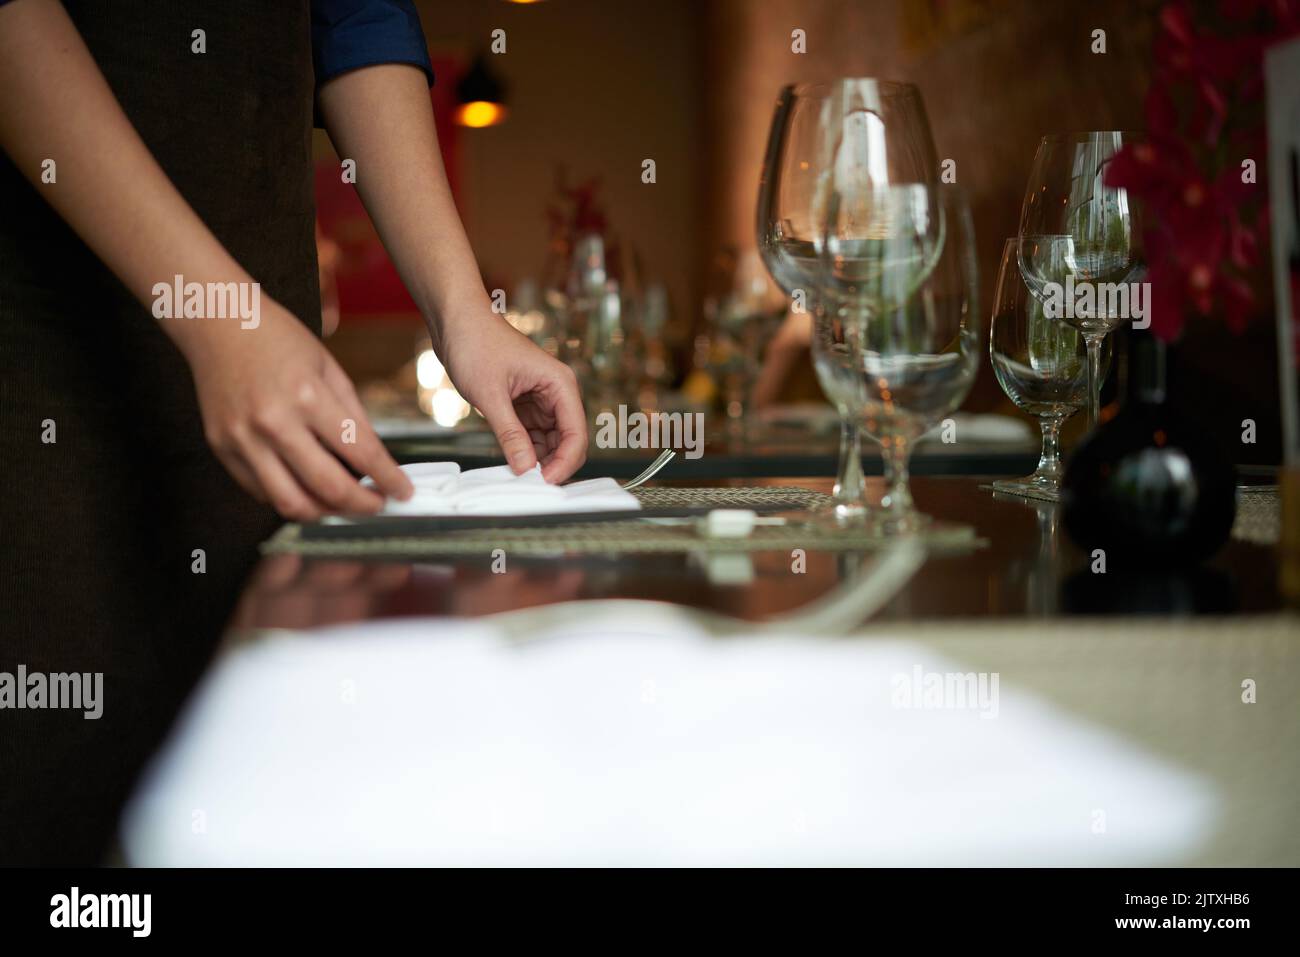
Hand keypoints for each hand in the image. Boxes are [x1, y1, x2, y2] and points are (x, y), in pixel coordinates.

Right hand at [186, 303, 413, 520]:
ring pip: (290, 503)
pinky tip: (307, 488)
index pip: (360, 453)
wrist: (217, 321)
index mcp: (307, 395)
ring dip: (325, 513)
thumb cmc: (278, 339)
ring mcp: (242, 439)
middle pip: (327, 487)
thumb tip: (376, 462)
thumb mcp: (330, 369)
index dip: (388, 479)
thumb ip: (354, 417)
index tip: (403, 492)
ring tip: (343, 506)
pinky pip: (261, 492)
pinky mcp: (221, 449)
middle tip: (378, 506)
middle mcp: (273, 422)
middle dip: (362, 506)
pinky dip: (290, 497)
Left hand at [441, 314, 587, 481]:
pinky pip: (531, 435)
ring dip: (536, 460)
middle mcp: (556, 393)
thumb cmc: (475, 343)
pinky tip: (509, 460)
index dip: (564, 463)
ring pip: (549, 442)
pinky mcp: (524, 405)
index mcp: (560, 385)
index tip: (543, 483)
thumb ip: (510, 434)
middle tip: (528, 484)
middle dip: (552, 464)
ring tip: (516, 475)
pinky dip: (522, 450)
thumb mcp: (490, 394)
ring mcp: (541, 400)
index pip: (576, 434)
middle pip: (567, 441)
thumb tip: (525, 469)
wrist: (455, 321)